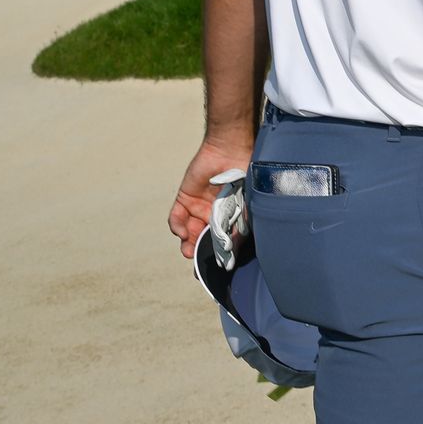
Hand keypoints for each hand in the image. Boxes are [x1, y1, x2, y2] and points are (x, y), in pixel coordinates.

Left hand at [169, 136, 252, 258]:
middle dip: (199, 252)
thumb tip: (231, 253)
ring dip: (187, 243)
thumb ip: (238, 230)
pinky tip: (183, 231)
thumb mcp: (246, 207)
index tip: (211, 272)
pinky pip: (176, 218)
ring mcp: (198, 208)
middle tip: (197, 263)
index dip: (216, 257)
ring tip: (189, 249)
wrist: (230, 151)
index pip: (221, 242)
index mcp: (231, 219)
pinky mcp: (184, 199)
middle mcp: (214, 215)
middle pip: (203, 240)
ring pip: (188, 232)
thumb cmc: (245, 176)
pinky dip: (177, 227)